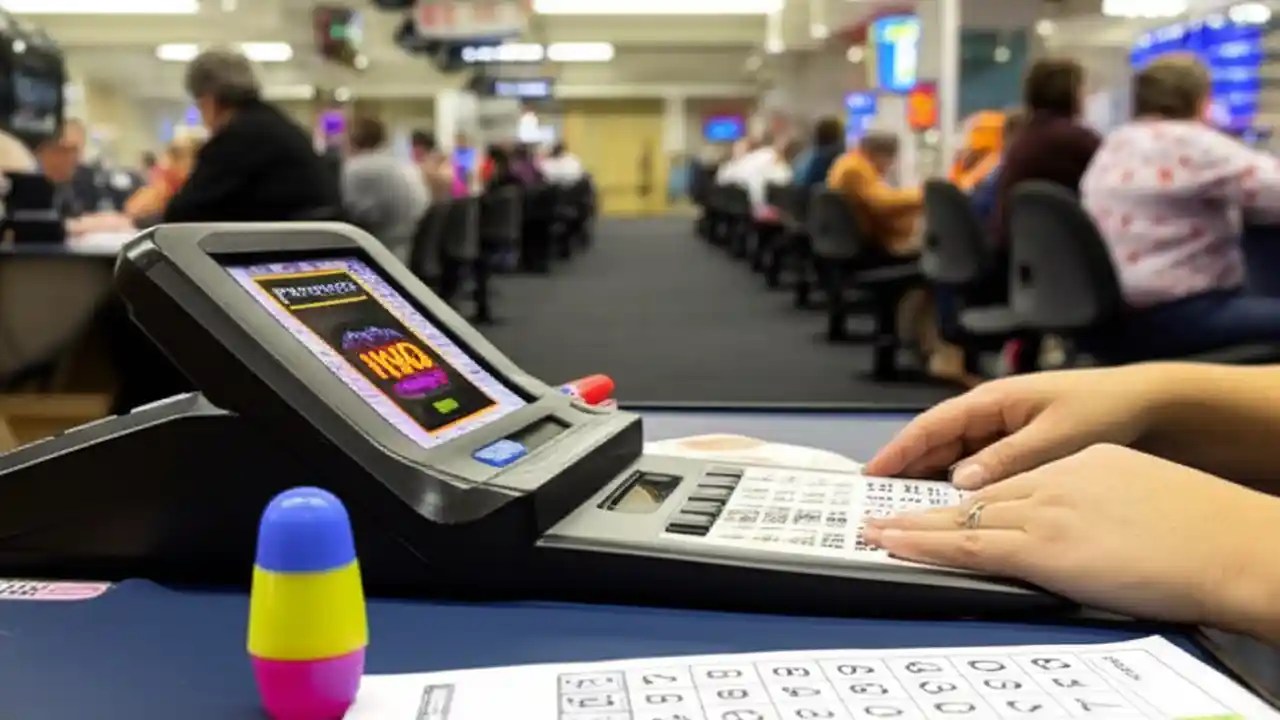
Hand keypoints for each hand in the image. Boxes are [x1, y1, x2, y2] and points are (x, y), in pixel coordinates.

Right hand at [864, 368, 1164, 488]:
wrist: (1151, 406)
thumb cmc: (1106, 407)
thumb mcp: (1056, 436)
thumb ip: (1007, 459)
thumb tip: (960, 482)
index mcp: (994, 400)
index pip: (932, 426)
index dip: (900, 450)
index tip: (872, 474)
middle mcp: (993, 414)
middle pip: (937, 443)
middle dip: (907, 469)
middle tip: (880, 499)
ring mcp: (1005, 431)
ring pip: (956, 458)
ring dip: (931, 479)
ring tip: (907, 507)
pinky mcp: (1020, 449)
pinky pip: (979, 468)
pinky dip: (962, 486)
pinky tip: (956, 507)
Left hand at [864, 444, 1279, 631]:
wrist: (1230, 543)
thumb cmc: (1203, 530)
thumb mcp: (1140, 495)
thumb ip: (1101, 501)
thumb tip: (1088, 523)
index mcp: (1082, 465)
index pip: (1011, 479)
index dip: (970, 496)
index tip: (945, 503)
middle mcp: (1056, 481)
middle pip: (977, 494)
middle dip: (927, 505)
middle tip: (885, 510)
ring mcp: (1047, 512)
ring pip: (963, 518)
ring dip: (914, 525)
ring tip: (877, 530)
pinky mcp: (1044, 547)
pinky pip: (970, 546)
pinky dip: (927, 545)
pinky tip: (898, 543)